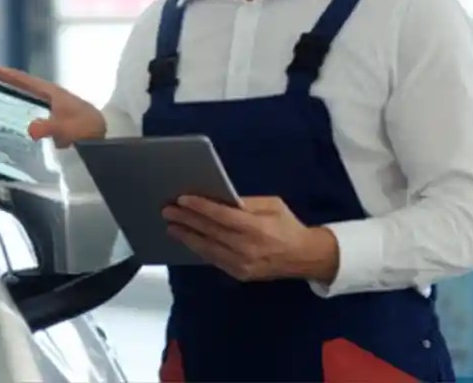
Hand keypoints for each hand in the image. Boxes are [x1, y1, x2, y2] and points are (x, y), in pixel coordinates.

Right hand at [0, 64, 106, 147]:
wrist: (103, 137)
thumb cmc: (86, 129)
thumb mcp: (67, 129)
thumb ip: (50, 128)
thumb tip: (31, 129)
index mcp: (51, 93)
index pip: (25, 80)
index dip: (7, 74)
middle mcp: (51, 95)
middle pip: (25, 83)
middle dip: (7, 78)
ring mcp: (53, 105)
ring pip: (29, 94)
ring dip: (14, 89)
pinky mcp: (54, 115)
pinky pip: (33, 106)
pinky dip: (22, 103)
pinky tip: (15, 111)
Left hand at [162, 195, 338, 283]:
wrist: (305, 257)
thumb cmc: (287, 225)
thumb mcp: (272, 205)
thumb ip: (246, 203)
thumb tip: (219, 198)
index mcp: (257, 228)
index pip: (221, 216)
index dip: (200, 207)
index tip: (182, 199)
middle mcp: (247, 248)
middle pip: (209, 232)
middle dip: (186, 220)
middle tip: (168, 211)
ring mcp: (242, 264)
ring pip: (207, 249)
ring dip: (187, 236)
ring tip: (171, 226)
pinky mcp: (239, 274)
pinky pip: (213, 259)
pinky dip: (199, 249)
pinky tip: (188, 240)